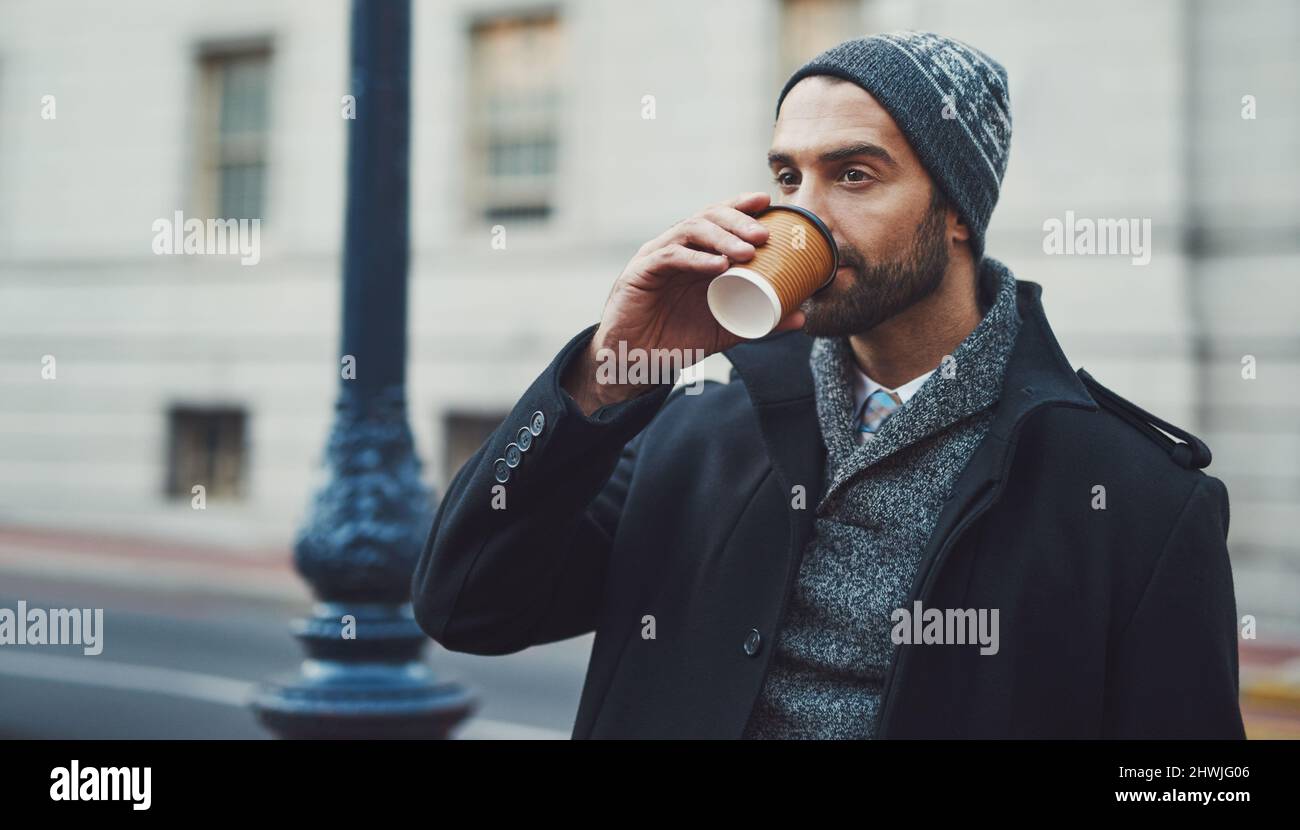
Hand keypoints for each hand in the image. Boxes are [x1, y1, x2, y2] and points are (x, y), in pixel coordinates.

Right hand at [563, 192, 804, 414]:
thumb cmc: (676, 340)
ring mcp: (655, 257)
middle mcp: (675, 248)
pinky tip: (717, 266)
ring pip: (689, 231)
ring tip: (748, 251)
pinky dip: (696, 259)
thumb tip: (801, 316)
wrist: (635, 363)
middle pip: (707, 217)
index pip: (719, 219)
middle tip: (764, 234)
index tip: (768, 203)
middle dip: (737, 220)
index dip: (741, 206)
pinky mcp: (639, 273)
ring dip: (721, 237)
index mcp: (695, 254)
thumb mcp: (726, 329)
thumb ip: (760, 321)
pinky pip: (669, 257)